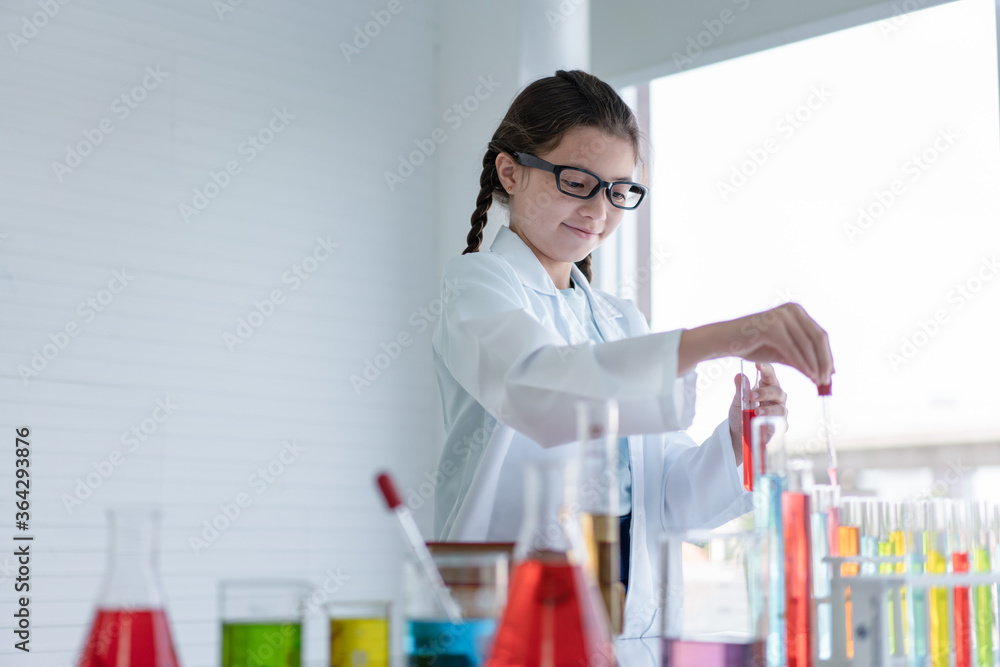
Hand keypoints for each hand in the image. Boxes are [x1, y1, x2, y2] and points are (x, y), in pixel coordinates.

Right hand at [679, 303, 833, 387]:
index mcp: (796, 311)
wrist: (724, 341)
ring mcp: (781, 316)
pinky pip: (792, 349)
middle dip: (825, 361)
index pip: (819, 335)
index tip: (831, 373)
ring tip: (819, 381)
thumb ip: (802, 358)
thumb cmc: (752, 345)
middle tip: (827, 381)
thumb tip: (826, 372)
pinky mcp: (772, 327)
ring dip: (815, 365)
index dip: (827, 355)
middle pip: (818, 338)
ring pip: (807, 344)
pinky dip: (803, 364)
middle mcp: (791, 310)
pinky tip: (808, 376)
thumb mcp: (782, 351)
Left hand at [728, 362, 786, 463]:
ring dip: (768, 410)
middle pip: (777, 391)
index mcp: (766, 386)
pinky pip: (780, 425)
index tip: (758, 364)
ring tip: (756, 412)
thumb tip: (739, 375)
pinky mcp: (779, 426)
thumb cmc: (741, 412)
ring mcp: (779, 412)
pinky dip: (772, 425)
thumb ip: (740, 389)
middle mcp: (776, 398)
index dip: (766, 369)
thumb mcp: (737, 401)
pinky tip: (764, 426)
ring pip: (780, 408)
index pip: (769, 375)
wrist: (740, 433)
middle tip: (751, 396)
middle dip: (764, 393)